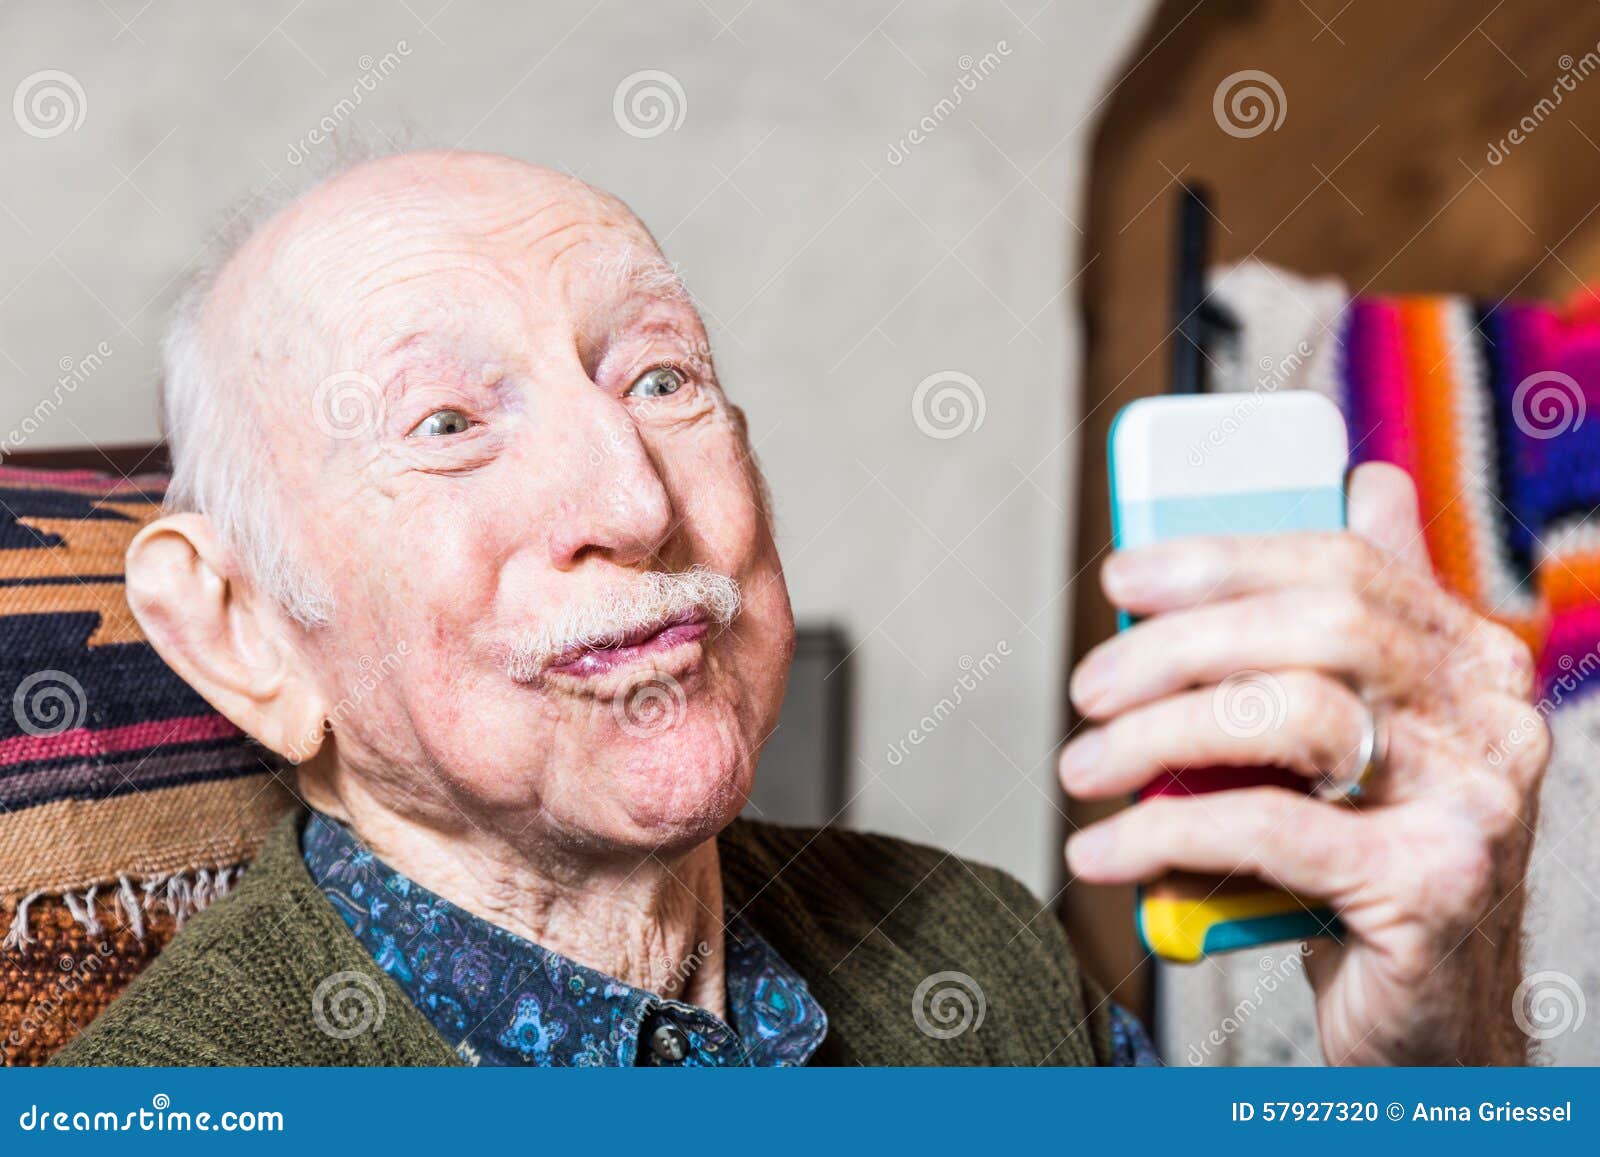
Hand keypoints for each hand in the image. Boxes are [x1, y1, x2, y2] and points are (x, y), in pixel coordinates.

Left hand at [1059, 462, 1546, 1064]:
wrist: (1429, 1015)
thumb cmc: (1370, 861)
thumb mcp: (1371, 737)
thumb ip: (1361, 627)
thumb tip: (1361, 481)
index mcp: (1474, 662)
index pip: (1344, 567)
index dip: (1221, 558)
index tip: (1122, 577)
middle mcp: (1492, 720)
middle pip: (1315, 629)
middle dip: (1175, 646)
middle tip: (1088, 690)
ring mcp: (1474, 804)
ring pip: (1290, 716)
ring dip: (1157, 734)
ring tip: (1083, 769)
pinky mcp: (1431, 887)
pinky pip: (1268, 829)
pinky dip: (1164, 835)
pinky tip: (1104, 853)